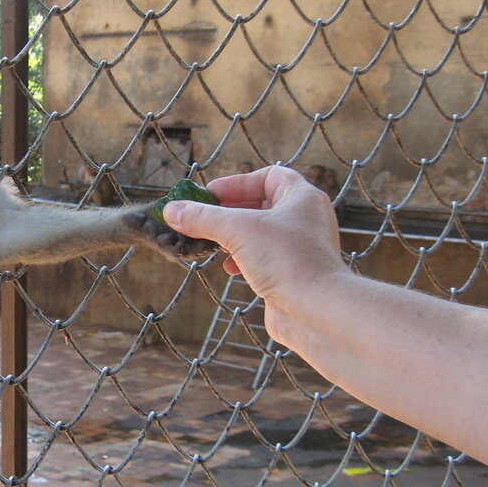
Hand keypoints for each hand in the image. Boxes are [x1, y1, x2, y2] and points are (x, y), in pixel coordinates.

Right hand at [162, 165, 345, 304]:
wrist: (316, 310)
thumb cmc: (288, 260)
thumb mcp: (237, 230)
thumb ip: (202, 218)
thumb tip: (171, 210)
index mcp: (302, 198)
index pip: (268, 176)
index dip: (237, 183)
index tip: (210, 195)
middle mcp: (305, 220)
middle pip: (261, 205)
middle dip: (230, 212)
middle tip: (204, 219)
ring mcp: (301, 248)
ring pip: (261, 233)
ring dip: (235, 237)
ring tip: (216, 244)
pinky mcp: (293, 273)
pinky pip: (264, 258)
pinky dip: (244, 258)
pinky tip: (231, 268)